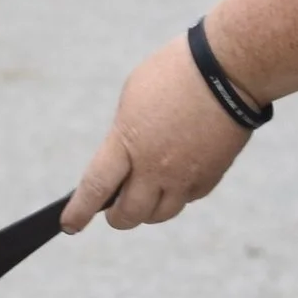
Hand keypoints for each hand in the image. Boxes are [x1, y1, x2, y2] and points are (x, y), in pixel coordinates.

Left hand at [63, 35, 253, 231]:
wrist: (228, 72)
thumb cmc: (174, 74)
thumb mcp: (132, 100)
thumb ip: (124, 136)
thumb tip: (124, 160)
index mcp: (127, 143)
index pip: (96, 188)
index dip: (79, 211)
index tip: (69, 225)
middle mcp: (156, 168)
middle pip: (130, 214)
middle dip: (117, 216)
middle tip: (112, 209)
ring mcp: (186, 176)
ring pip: (160, 214)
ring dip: (147, 210)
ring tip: (142, 194)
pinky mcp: (211, 177)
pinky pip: (187, 199)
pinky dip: (176, 195)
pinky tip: (173, 179)